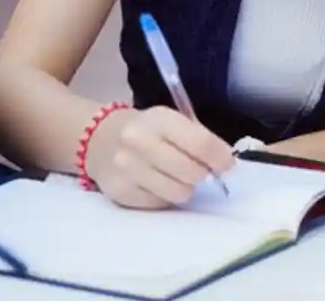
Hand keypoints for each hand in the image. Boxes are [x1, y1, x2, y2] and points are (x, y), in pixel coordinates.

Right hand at [85, 106, 235, 208]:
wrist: (98, 138)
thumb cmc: (145, 130)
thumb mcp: (169, 121)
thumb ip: (197, 138)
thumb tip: (224, 164)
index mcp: (159, 120)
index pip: (200, 143)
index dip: (220, 158)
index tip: (227, 165)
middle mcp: (140, 142)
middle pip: (192, 172)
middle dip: (203, 175)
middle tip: (200, 172)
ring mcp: (127, 169)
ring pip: (179, 193)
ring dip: (185, 188)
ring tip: (176, 177)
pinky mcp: (121, 192)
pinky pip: (160, 204)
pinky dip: (165, 197)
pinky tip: (156, 183)